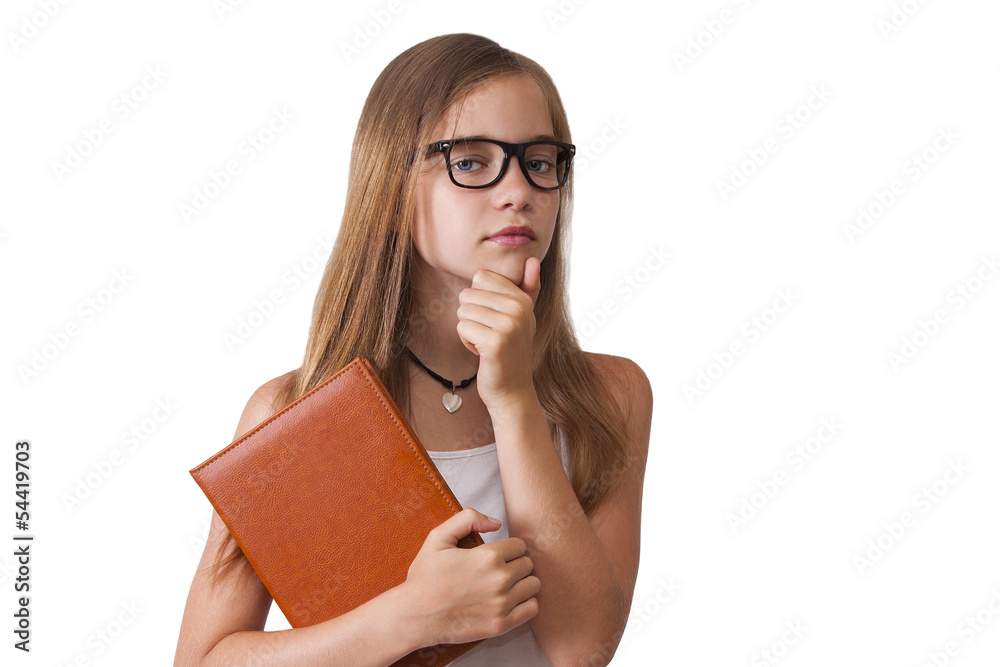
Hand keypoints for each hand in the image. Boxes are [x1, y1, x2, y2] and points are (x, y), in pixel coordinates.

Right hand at [400, 508, 539, 645]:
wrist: (415, 615)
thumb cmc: (425, 577)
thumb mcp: (438, 537)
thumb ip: (468, 519)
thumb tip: (496, 523)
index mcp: (488, 556)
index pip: (520, 546)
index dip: (509, 548)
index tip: (499, 555)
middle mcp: (500, 579)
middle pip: (528, 564)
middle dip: (516, 564)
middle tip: (500, 570)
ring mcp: (502, 604)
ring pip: (533, 585)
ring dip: (523, 583)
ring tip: (506, 585)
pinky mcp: (501, 625)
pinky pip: (532, 609)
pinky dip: (525, 603)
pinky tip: (510, 601)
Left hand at [456, 256, 540, 409]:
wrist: (513, 389)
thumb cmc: (512, 350)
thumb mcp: (523, 316)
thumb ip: (528, 287)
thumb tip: (531, 260)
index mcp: (523, 298)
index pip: (480, 277)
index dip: (479, 299)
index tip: (494, 319)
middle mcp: (519, 309)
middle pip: (468, 294)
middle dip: (471, 316)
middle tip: (489, 334)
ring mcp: (508, 325)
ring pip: (463, 311)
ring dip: (468, 330)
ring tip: (486, 343)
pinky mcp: (495, 342)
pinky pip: (462, 328)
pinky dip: (467, 342)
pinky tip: (482, 353)